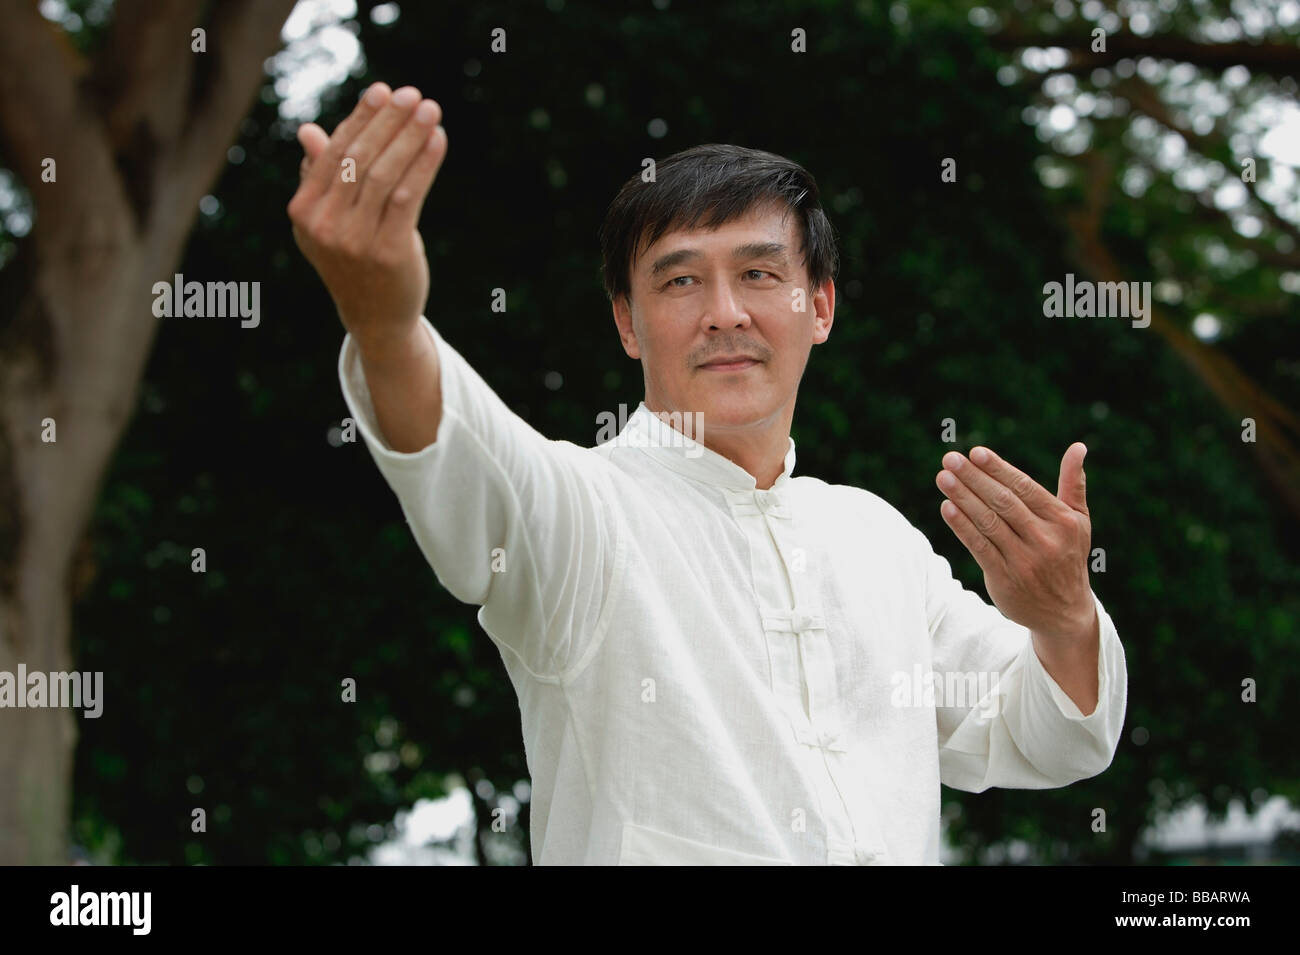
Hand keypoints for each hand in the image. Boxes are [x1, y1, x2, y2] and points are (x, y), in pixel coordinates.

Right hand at [287, 82, 447, 357]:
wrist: (377, 319)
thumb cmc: (356, 261)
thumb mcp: (331, 221)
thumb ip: (322, 178)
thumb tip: (309, 132)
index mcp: (303, 212)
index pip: (334, 153)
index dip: (360, 119)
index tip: (383, 91)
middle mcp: (323, 226)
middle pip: (358, 159)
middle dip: (388, 121)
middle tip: (412, 94)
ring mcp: (354, 241)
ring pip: (385, 174)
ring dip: (410, 137)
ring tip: (430, 110)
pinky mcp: (388, 252)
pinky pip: (408, 197)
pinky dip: (424, 164)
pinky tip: (438, 141)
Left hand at [935, 443, 1093, 638]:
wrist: (1065, 613)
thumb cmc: (1068, 556)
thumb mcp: (1078, 522)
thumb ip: (1073, 484)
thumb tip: (1078, 447)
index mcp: (1063, 521)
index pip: (1025, 488)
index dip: (998, 469)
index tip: (976, 452)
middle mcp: (1045, 539)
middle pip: (1003, 502)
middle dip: (974, 478)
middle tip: (950, 459)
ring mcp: (1024, 560)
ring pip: (988, 522)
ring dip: (962, 497)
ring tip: (943, 478)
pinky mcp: (1004, 578)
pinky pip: (979, 547)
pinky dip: (962, 526)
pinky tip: (947, 507)